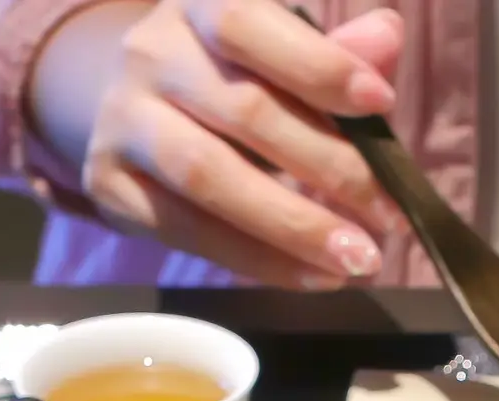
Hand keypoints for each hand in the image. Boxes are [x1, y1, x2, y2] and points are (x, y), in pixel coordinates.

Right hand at [32, 1, 403, 287]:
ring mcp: (123, 121)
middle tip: (388, 215)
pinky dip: (257, 261)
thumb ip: (329, 51)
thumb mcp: (276, 51)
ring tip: (356, 258)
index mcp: (196, 4)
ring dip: (292, 227)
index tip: (381, 102)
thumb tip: (385, 38)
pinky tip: (312, 276)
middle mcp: (150, 53)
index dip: (316, 63)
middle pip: (243, 111)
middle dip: (328, 167)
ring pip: (209, 178)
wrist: (130, 108)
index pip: (248, 23)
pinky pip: (189, 233)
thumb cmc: (227, 77)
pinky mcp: (110, 186)